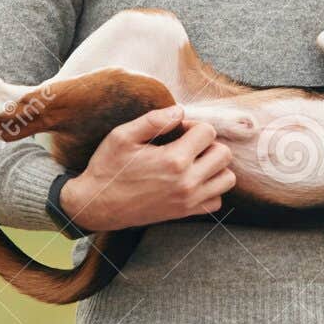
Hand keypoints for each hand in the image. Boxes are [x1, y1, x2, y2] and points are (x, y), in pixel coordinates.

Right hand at [59, 104, 235, 231]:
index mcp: (173, 160)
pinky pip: (216, 201)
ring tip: (194, 161)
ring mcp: (188, 201)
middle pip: (224, 154)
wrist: (96, 205)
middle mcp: (187, 182)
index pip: (208, 132)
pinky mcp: (185, 213)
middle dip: (209, 143)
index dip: (193, 126)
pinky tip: (192, 180)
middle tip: (187, 144)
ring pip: (227, 179)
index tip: (177, 131)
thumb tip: (180, 111)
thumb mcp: (123, 136)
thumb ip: (154, 120)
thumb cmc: (108, 167)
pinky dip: (211, 189)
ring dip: (215, 166)